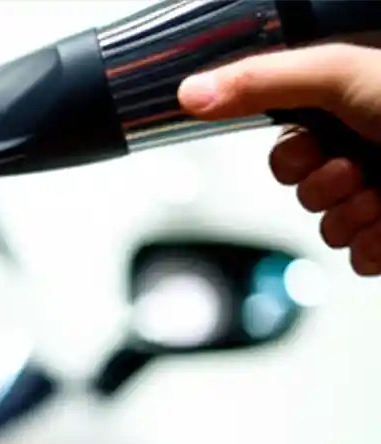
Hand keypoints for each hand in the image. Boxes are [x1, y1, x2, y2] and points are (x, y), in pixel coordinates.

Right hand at [178, 44, 380, 274]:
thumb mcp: (344, 76)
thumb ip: (263, 83)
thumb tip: (190, 91)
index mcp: (361, 109)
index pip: (288, 143)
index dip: (291, 155)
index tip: (315, 146)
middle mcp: (374, 152)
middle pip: (302, 188)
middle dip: (324, 187)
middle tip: (359, 171)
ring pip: (329, 229)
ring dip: (354, 218)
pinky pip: (360, 259)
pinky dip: (376, 247)